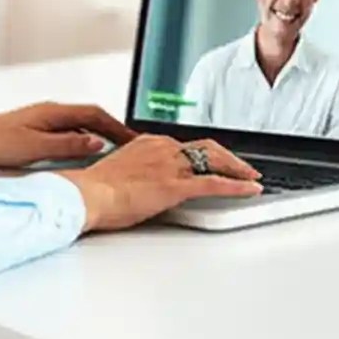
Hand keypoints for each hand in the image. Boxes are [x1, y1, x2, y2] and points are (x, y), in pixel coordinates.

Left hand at [0, 102, 138, 168]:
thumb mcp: (36, 147)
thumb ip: (68, 144)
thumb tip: (97, 142)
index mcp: (53, 112)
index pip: (95, 114)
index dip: (117, 127)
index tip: (134, 138)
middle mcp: (50, 113)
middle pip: (91, 118)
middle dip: (113, 130)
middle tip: (131, 146)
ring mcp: (43, 121)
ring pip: (80, 126)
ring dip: (98, 136)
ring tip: (114, 152)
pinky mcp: (36, 131)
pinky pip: (68, 133)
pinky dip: (82, 142)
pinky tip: (84, 157)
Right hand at [57, 135, 262, 232]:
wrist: (86, 195)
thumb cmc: (94, 190)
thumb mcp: (120, 173)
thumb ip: (138, 172)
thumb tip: (145, 184)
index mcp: (148, 143)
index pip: (185, 145)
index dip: (206, 154)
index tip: (215, 161)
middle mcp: (162, 147)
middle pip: (206, 147)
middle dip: (230, 157)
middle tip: (244, 168)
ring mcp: (170, 165)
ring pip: (215, 161)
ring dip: (238, 169)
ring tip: (252, 178)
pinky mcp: (175, 185)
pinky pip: (215, 183)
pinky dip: (237, 186)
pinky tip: (250, 190)